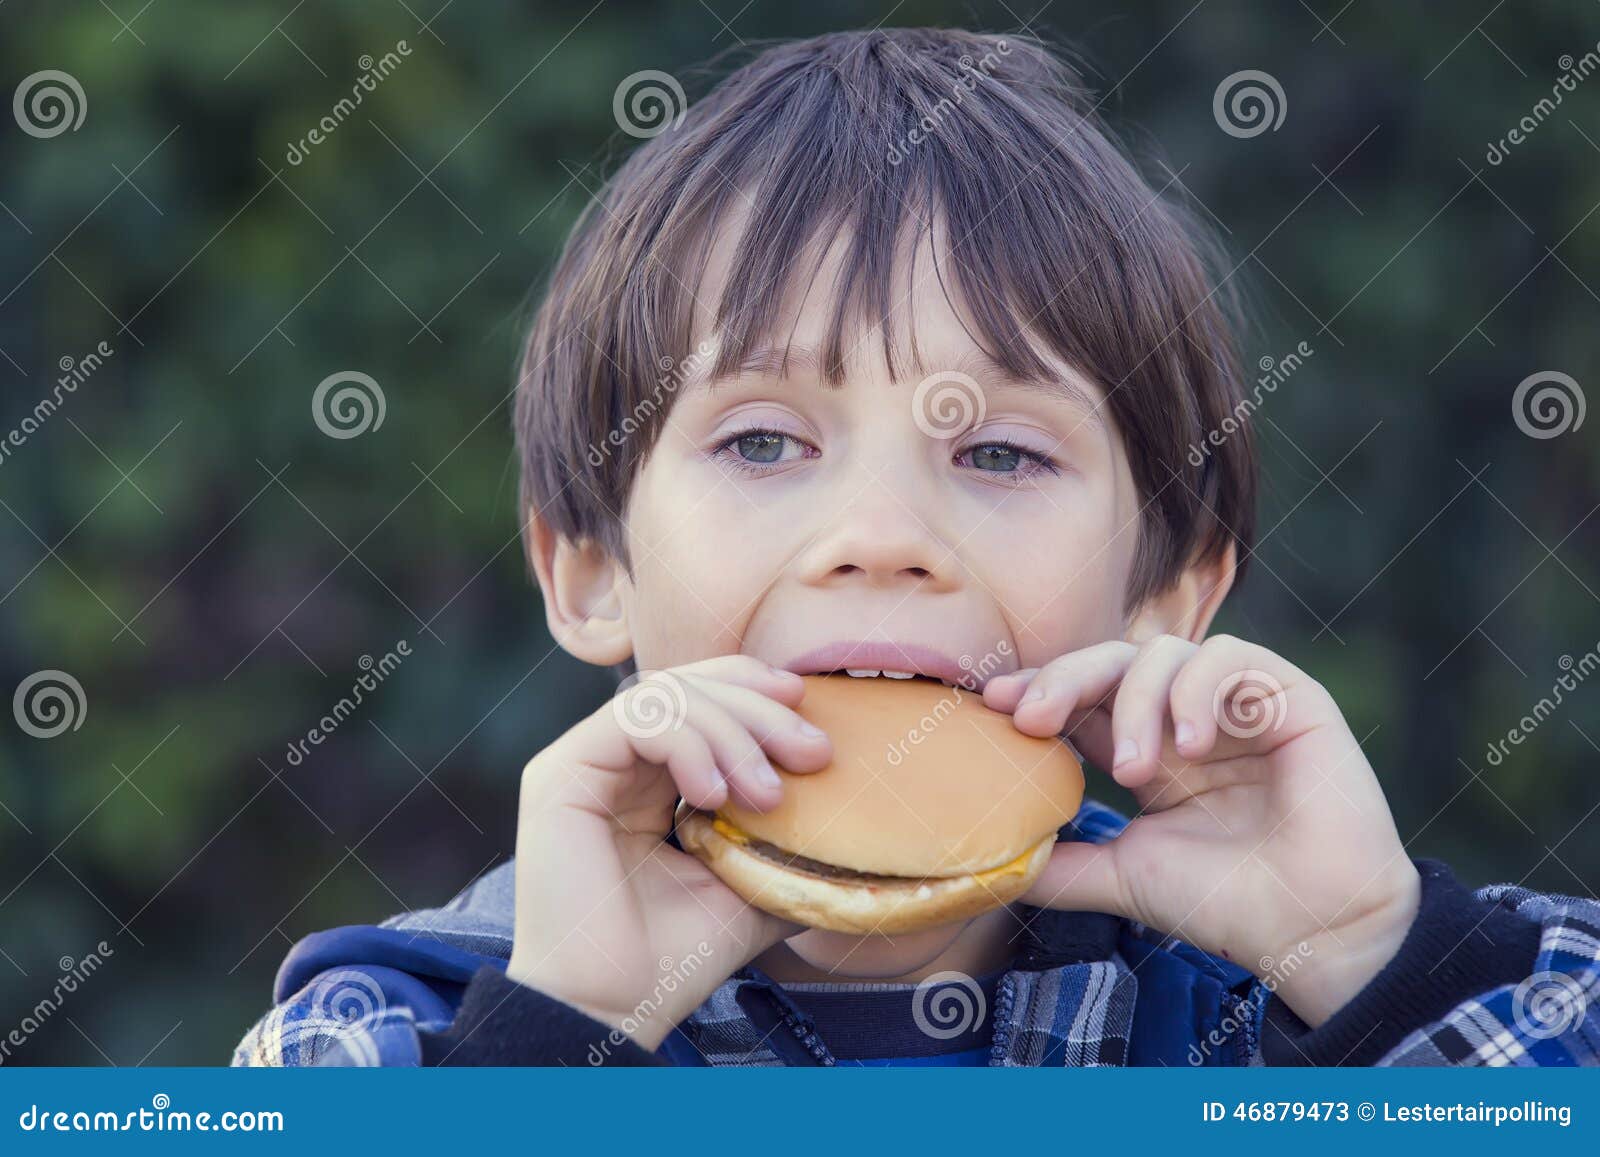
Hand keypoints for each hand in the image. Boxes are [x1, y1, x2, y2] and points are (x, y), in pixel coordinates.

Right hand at [506, 655, 831, 1050]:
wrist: (616, 1008)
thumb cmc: (674, 958)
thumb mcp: (752, 885)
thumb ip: (786, 844)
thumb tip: (857, 827)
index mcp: (645, 779)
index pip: (699, 698)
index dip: (754, 690)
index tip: (809, 708)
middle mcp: (609, 763)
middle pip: (689, 687)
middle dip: (759, 708)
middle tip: (812, 752)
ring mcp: (582, 764)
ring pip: (667, 695)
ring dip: (733, 732)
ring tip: (768, 796)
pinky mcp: (561, 774)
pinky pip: (635, 719)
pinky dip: (690, 743)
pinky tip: (718, 794)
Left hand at [983, 635, 1420, 1026]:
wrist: (1315, 932)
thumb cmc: (1227, 906)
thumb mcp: (1124, 877)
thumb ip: (1062, 865)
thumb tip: (992, 864)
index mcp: (1149, 751)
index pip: (1084, 698)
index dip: (1038, 691)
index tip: (993, 707)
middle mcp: (1187, 720)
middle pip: (1112, 663)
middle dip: (1062, 679)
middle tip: (1031, 716)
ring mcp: (1236, 705)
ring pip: (1162, 652)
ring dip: (1134, 701)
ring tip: (1132, 770)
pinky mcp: (1288, 697)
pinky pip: (1227, 657)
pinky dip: (1195, 689)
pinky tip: (1188, 744)